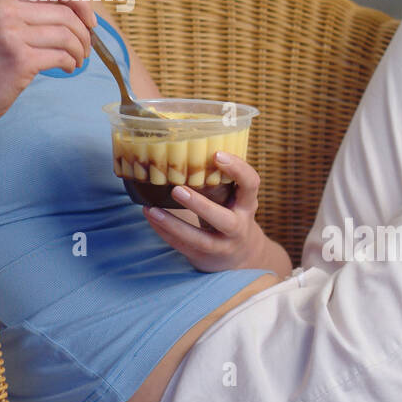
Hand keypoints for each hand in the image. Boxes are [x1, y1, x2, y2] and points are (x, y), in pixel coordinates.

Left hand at [142, 152, 266, 272]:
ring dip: (174, 224)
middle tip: (177, 189)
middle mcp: (239, 226)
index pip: (251, 184)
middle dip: (200, 205)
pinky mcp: (205, 256)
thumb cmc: (231, 213)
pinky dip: (165, 232)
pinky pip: (183, 246)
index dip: (237, 169)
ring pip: (200, 239)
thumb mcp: (234, 197)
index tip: (217, 154)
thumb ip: (219, 179)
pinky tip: (151, 217)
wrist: (241, 256)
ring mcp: (223, 245)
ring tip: (152, 209)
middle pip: (224, 219)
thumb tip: (183, 145)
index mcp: (247, 203)